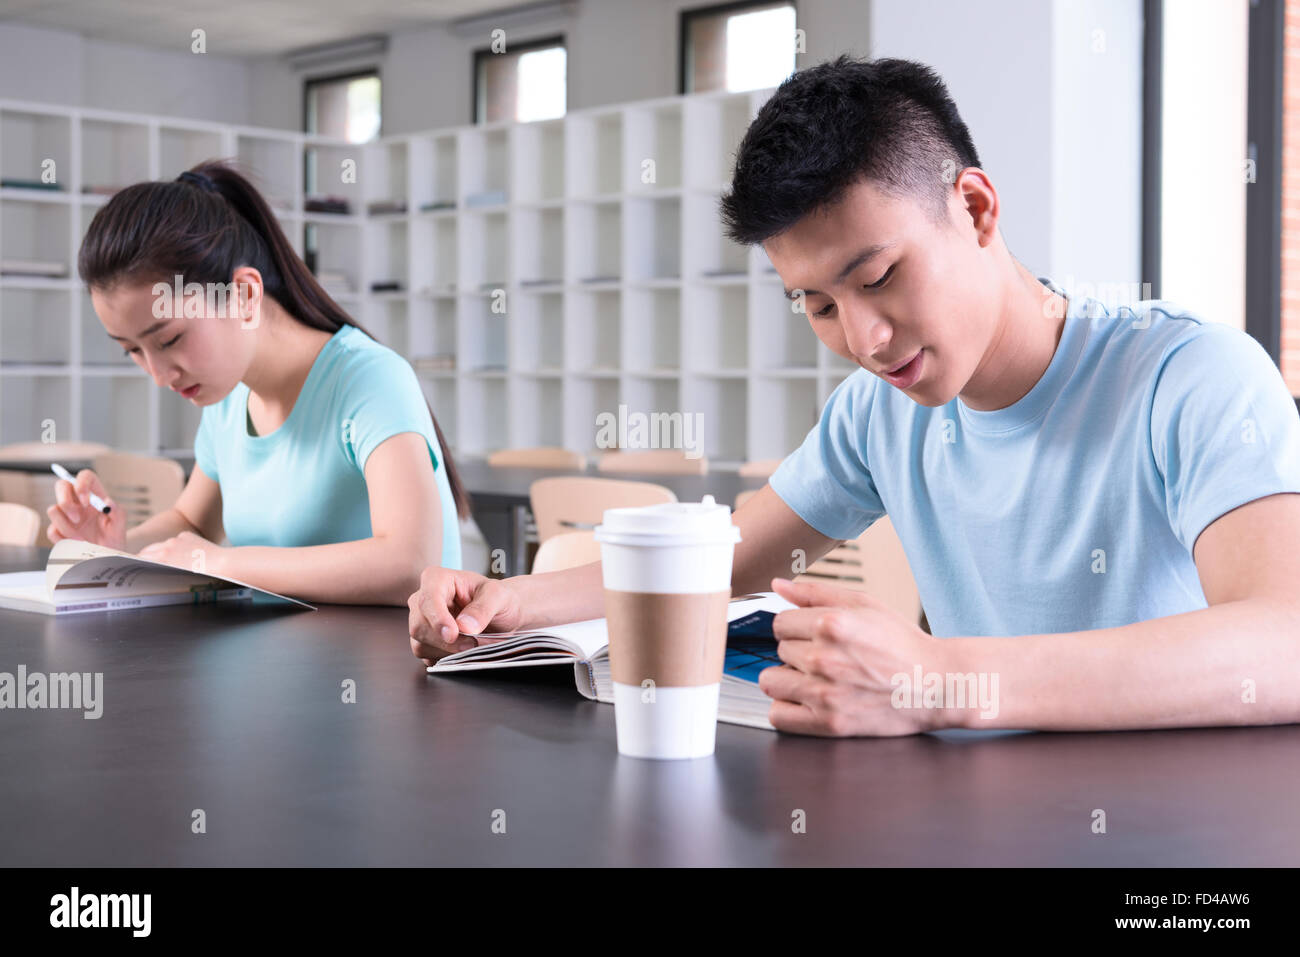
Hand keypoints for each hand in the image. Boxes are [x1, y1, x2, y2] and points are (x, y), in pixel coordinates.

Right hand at [46, 469, 125, 549]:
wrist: (108, 556)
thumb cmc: (114, 536)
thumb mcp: (120, 525)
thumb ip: (117, 512)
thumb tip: (108, 503)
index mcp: (94, 495)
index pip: (85, 477)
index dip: (82, 483)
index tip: (86, 501)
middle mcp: (78, 502)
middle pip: (61, 485)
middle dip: (65, 502)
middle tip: (77, 519)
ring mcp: (66, 515)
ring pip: (53, 510)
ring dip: (66, 526)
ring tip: (82, 539)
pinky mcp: (59, 530)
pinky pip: (51, 530)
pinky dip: (62, 539)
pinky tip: (75, 544)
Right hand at [138, 531, 226, 575]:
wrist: (224, 565)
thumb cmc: (203, 579)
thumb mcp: (177, 581)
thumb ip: (162, 575)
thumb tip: (153, 576)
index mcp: (161, 559)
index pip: (140, 559)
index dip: (138, 566)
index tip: (136, 570)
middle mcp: (166, 547)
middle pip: (148, 551)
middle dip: (146, 558)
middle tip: (147, 567)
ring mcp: (176, 539)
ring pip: (162, 545)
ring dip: (162, 552)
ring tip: (169, 563)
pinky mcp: (187, 535)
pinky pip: (177, 541)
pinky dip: (178, 547)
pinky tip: (187, 556)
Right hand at [408, 566, 525, 665]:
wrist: (503, 615)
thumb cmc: (498, 599)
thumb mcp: (499, 597)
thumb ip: (483, 608)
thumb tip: (465, 626)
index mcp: (437, 578)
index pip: (428, 599)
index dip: (438, 619)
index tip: (452, 634)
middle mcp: (423, 599)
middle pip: (419, 625)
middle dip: (446, 641)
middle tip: (472, 643)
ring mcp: (421, 621)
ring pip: (420, 643)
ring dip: (447, 651)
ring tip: (470, 644)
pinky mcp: (424, 641)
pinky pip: (425, 655)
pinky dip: (444, 658)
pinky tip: (461, 650)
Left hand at [759, 577, 960, 735]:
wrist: (937, 684)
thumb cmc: (902, 644)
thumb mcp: (864, 604)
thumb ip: (815, 593)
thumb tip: (776, 585)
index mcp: (831, 624)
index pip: (779, 623)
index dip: (796, 628)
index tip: (812, 635)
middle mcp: (824, 658)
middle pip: (778, 651)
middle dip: (798, 652)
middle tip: (825, 657)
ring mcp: (825, 693)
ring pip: (770, 682)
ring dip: (788, 680)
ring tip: (812, 679)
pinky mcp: (829, 723)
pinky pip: (779, 716)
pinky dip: (787, 709)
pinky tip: (805, 701)